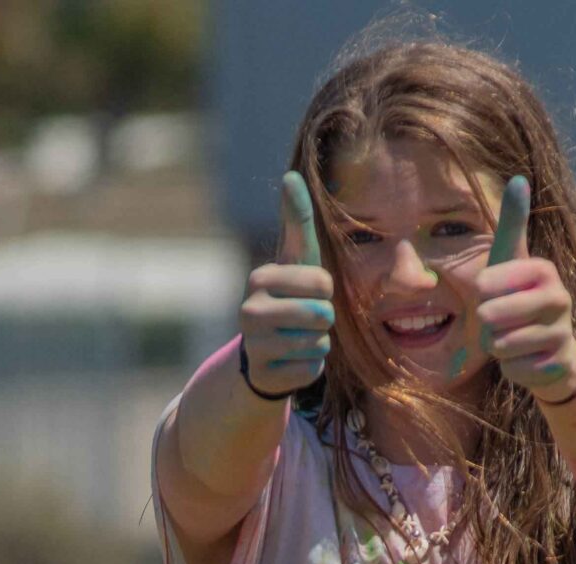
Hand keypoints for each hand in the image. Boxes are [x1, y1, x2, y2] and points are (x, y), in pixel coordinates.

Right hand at [238, 171, 334, 397]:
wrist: (263, 354)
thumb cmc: (289, 297)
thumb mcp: (296, 259)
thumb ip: (297, 220)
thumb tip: (290, 174)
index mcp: (260, 278)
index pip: (322, 282)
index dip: (325, 291)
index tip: (307, 292)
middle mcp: (249, 311)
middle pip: (321, 314)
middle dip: (323, 320)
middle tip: (304, 320)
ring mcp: (254, 346)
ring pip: (317, 343)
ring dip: (316, 344)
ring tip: (296, 339)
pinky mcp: (265, 376)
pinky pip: (311, 369)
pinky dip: (308, 367)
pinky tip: (290, 362)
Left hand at [476, 176, 575, 402]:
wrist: (553, 355)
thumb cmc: (520, 304)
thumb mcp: (512, 263)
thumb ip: (513, 224)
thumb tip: (518, 178)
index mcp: (542, 270)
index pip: (489, 282)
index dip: (483, 293)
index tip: (489, 292)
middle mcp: (558, 297)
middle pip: (491, 315)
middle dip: (486, 325)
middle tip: (500, 322)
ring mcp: (561, 331)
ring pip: (501, 345)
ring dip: (498, 348)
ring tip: (513, 341)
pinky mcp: (558, 363)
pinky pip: (514, 369)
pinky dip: (512, 369)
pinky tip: (527, 360)